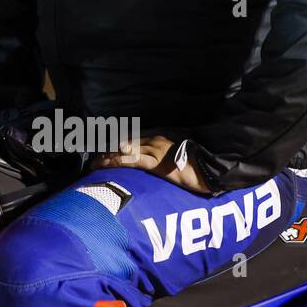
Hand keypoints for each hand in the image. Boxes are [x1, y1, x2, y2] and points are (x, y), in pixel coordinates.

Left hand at [94, 135, 212, 194]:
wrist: (212, 168)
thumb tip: (152, 163)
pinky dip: (117, 161)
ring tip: (94, 165)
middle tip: (93, 160)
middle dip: (108, 152)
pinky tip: (107, 164)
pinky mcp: (157, 163)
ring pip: (125, 151)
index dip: (116, 147)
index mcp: (159, 138)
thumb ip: (164, 157)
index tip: (104, 153)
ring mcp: (155, 150)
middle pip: (125, 144)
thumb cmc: (198, 165)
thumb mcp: (178, 157)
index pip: (132, 141)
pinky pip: (132, 160)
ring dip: (107, 157)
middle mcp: (154, 140)